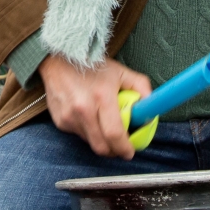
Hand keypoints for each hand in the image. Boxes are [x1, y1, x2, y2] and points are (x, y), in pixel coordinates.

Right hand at [37, 54, 152, 158]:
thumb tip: (151, 108)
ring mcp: (69, 117)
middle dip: (113, 151)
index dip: (124, 148)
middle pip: (101, 147)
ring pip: (90, 142)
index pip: (114, 134)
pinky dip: (86, 131)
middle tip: (120, 146)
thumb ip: (141, 88)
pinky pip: (78, 134)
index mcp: (102, 97)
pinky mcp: (60, 121)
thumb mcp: (121, 72)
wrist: (58, 57)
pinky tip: (87, 116)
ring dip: (100, 140)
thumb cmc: (93, 65)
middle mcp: (83, 109)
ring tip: (103, 124)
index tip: (130, 152)